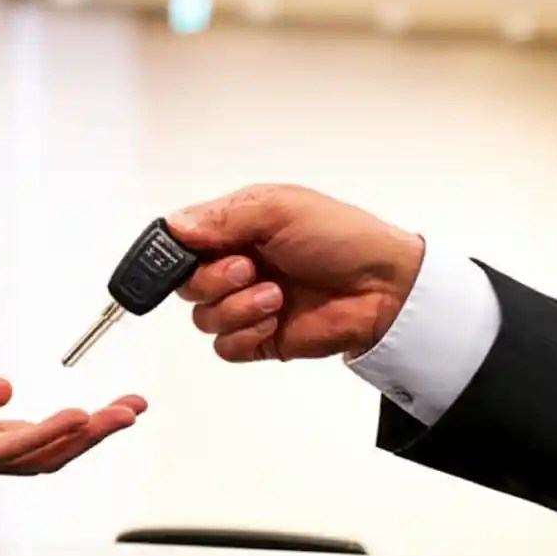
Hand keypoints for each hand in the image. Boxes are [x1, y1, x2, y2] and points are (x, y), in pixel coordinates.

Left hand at [0, 351, 145, 478]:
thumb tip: (5, 388)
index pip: (41, 433)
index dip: (85, 422)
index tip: (121, 401)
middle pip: (52, 451)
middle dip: (99, 432)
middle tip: (136, 408)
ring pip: (39, 455)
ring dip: (84, 435)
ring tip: (120, 414)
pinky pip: (6, 449)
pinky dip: (44, 435)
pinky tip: (73, 418)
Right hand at [166, 184, 424, 361]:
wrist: (382, 288)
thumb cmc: (341, 238)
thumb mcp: (278, 209)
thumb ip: (221, 218)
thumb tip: (174, 226)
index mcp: (236, 228)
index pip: (182, 242)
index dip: (179, 252)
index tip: (194, 252)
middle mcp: (236, 265)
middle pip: (186, 285)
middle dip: (213, 280)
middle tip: (250, 269)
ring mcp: (246, 304)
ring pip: (203, 318)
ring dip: (236, 308)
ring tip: (276, 297)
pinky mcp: (259, 338)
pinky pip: (224, 346)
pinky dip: (245, 335)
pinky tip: (275, 321)